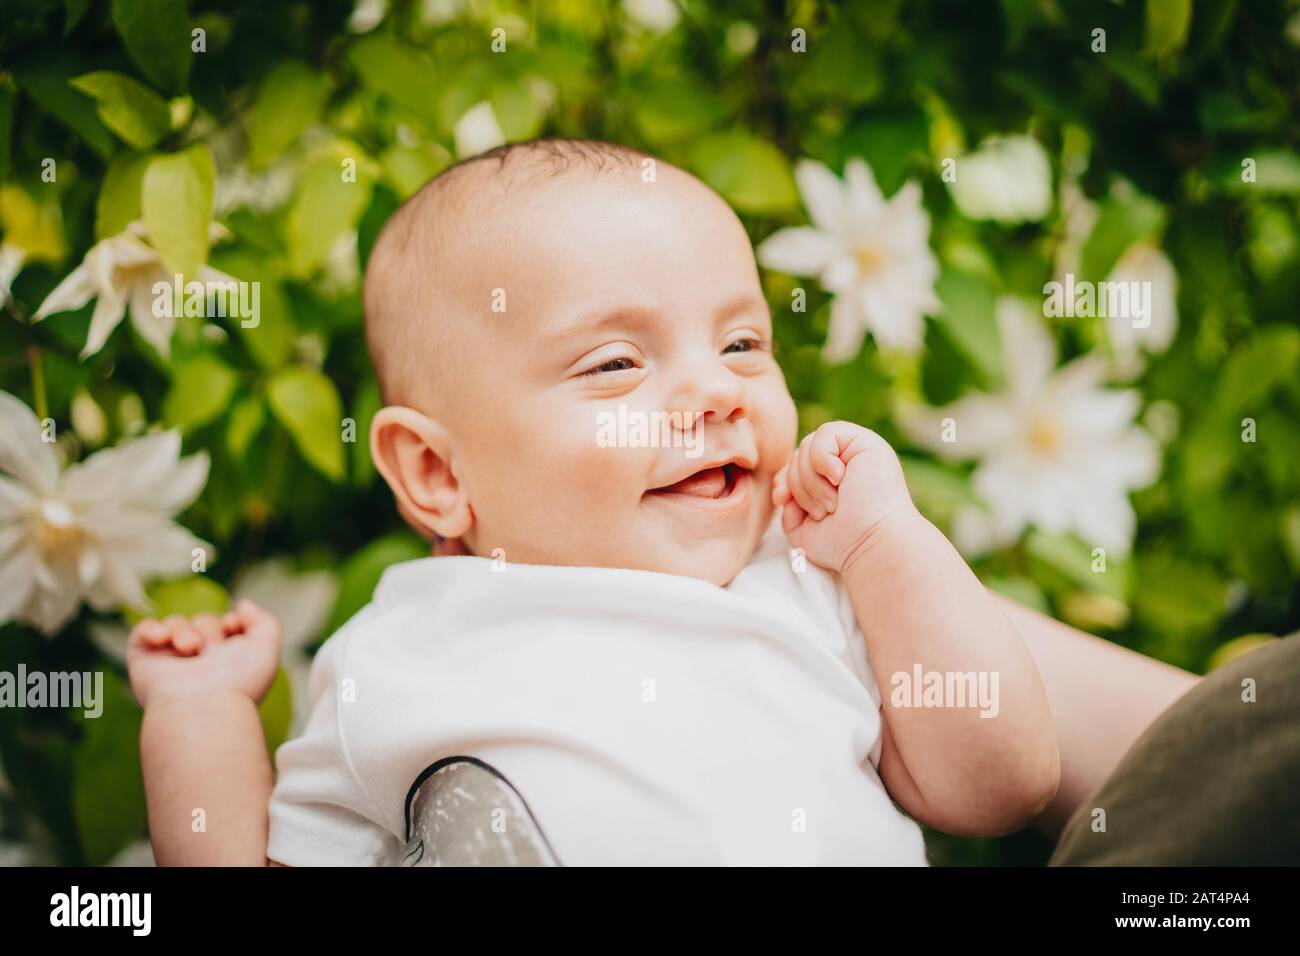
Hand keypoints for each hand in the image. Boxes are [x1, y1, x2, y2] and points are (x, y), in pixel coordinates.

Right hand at [126, 599, 283, 709]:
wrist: (202, 706)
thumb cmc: (238, 680)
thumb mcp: (267, 646)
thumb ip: (265, 621)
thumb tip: (242, 606)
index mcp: (227, 662)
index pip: (227, 626)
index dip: (232, 622)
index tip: (234, 627)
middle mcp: (199, 663)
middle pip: (204, 621)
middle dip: (210, 629)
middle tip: (211, 653)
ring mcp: (170, 663)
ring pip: (176, 623)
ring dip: (184, 630)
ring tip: (189, 648)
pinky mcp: (145, 662)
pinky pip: (142, 631)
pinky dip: (151, 628)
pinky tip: (163, 639)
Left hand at [772, 421, 917, 573]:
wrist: (871, 545)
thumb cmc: (842, 542)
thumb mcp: (802, 527)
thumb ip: (789, 504)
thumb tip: (781, 487)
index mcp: (831, 477)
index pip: (795, 463)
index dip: (783, 479)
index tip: (781, 499)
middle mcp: (844, 460)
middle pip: (799, 454)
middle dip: (799, 485)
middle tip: (823, 511)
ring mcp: (855, 450)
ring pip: (808, 445)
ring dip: (812, 481)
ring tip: (833, 504)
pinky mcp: (865, 441)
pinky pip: (826, 434)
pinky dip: (823, 459)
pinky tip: (840, 479)